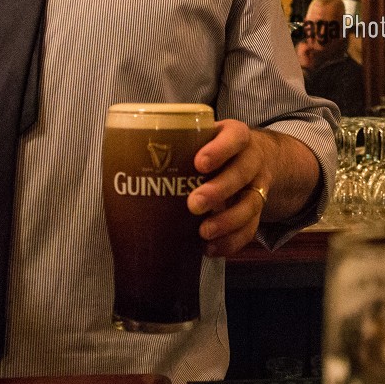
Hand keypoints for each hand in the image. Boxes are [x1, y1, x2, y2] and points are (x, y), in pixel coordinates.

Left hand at [187, 120, 274, 257]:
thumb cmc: (214, 148)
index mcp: (236, 136)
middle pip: (242, 173)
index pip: (234, 137)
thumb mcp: (201, 137)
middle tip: (194, 204)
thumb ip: (176, 144)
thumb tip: (126, 160)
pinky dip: (231, 241)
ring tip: (203, 232)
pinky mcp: (258, 211)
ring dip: (227, 220)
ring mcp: (258, 186)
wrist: (251, 159)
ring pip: (251, 204)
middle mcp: (252, 159)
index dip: (220, 150)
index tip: (199, 164)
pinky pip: (250, 228)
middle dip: (219, 190)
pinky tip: (210, 248)